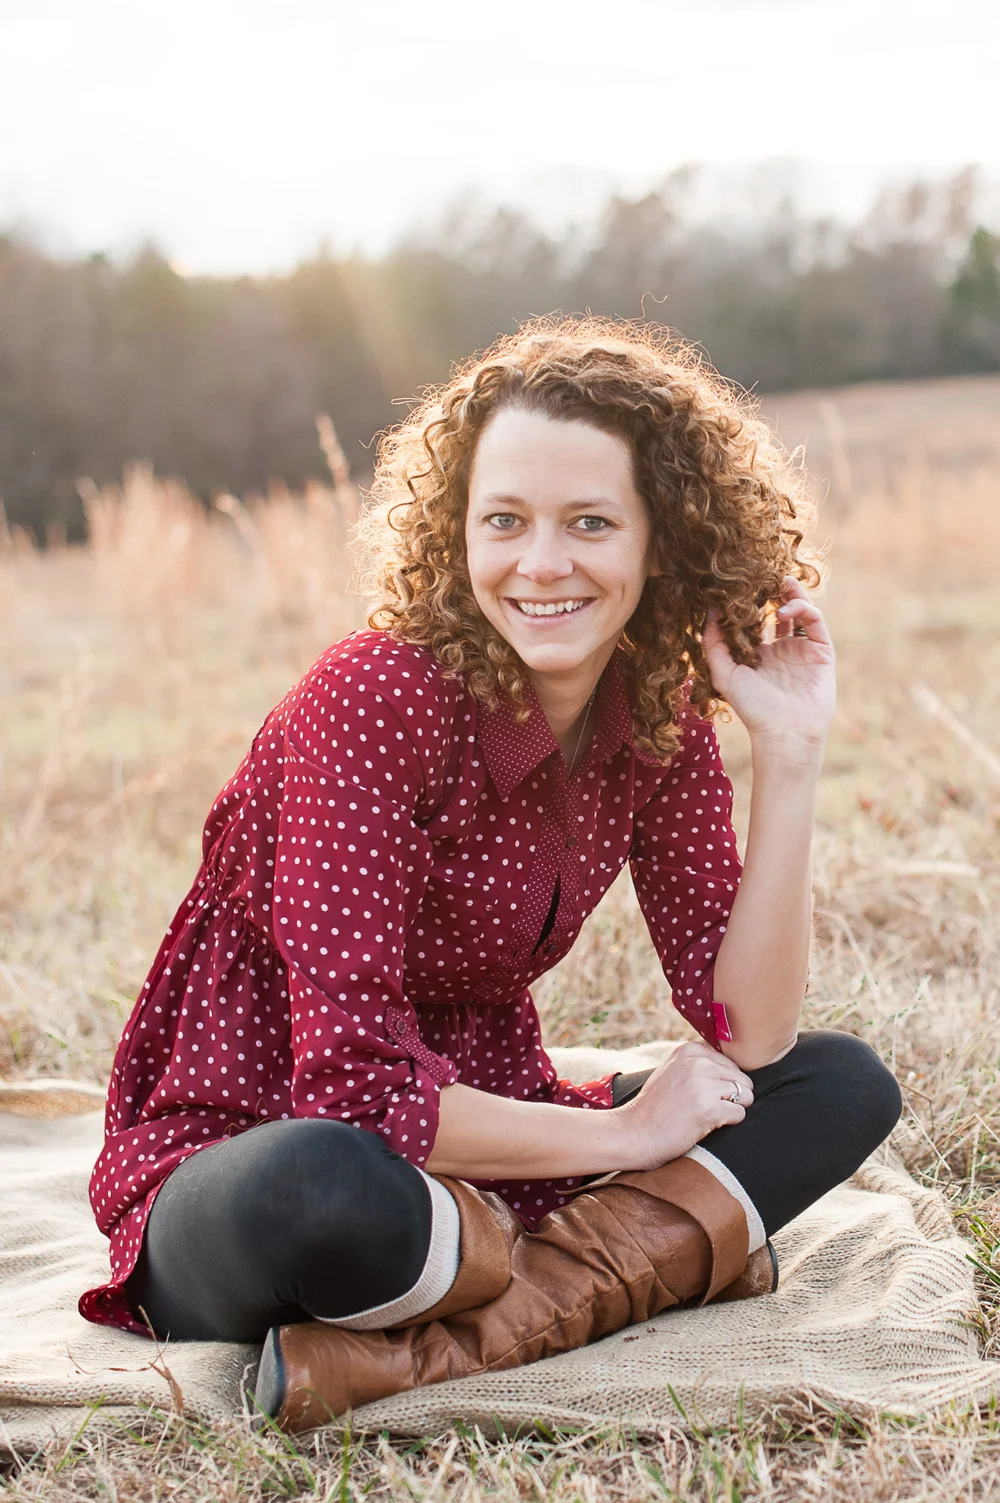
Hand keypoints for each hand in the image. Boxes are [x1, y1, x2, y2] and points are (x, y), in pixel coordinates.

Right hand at [616, 1041, 754, 1170]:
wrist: (634, 1132)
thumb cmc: (655, 1107)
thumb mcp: (672, 1070)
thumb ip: (697, 1063)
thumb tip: (734, 1069)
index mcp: (689, 1050)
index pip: (729, 1062)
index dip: (721, 1082)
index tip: (701, 1093)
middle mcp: (698, 1063)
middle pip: (740, 1078)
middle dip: (731, 1095)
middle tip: (707, 1107)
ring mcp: (704, 1084)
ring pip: (745, 1094)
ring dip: (732, 1108)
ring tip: (709, 1115)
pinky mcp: (710, 1108)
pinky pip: (739, 1113)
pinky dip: (729, 1122)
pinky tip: (707, 1124)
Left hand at [703, 576, 835, 751]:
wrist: (784, 732)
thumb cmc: (752, 709)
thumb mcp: (724, 674)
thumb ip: (714, 644)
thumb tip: (708, 612)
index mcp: (759, 655)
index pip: (755, 620)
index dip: (748, 603)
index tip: (737, 586)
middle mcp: (782, 650)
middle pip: (779, 610)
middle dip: (772, 592)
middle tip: (761, 575)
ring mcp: (803, 649)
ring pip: (800, 610)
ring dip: (790, 593)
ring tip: (778, 581)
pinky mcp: (822, 650)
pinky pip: (815, 621)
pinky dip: (803, 608)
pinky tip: (785, 609)